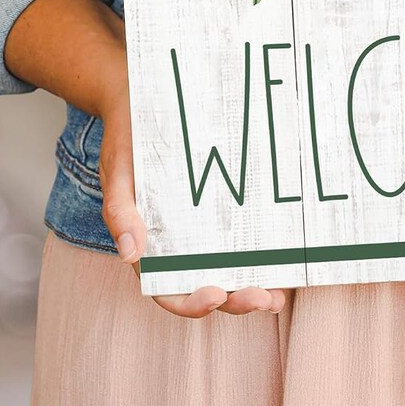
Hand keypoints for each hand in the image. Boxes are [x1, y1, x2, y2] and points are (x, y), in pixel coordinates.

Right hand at [97, 75, 287, 317]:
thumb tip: (131, 253)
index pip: (168, 290)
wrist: (141, 102)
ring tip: (279, 293)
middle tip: (265, 298)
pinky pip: (244, 238)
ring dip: (255, 287)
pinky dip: (264, 254)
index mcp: (150, 247)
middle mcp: (179, 246)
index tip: (216, 295)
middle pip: (208, 287)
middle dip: (237, 300)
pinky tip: (286, 256)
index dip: (192, 303)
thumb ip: (120, 211)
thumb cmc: (128, 140)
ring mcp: (204, 230)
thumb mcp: (118, 171)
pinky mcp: (224, 209)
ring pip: (230, 270)